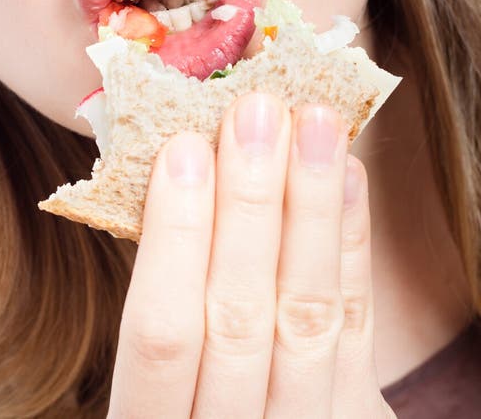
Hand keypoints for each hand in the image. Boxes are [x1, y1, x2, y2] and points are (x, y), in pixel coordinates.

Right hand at [108, 92, 395, 417]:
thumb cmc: (177, 397)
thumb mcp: (142, 382)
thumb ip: (157, 295)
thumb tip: (180, 163)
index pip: (159, 333)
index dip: (173, 237)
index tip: (182, 148)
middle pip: (240, 317)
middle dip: (250, 202)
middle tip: (256, 110)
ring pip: (308, 315)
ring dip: (313, 207)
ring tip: (314, 124)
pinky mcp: (353, 414)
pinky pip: (356, 326)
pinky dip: (350, 244)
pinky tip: (348, 176)